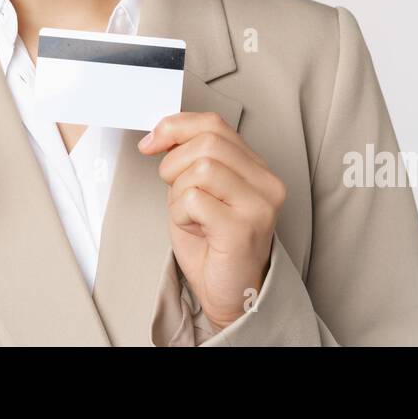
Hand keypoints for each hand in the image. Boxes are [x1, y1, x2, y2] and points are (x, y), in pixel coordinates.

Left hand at [138, 111, 283, 330]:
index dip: (175, 126)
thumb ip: (191, 158)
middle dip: (174, 163)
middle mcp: (266, 181)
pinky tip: (193, 228)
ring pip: (200, 168)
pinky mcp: (243, 228)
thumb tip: (162, 134)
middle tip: (173, 189)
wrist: (230, 294)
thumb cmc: (213, 244)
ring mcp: (258, 204)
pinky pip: (194, 199)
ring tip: (188, 214)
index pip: (214, 124)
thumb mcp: (199, 190)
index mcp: (256, 167)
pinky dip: (181, 213)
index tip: (151, 143)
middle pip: (206, 142)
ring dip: (178, 191)